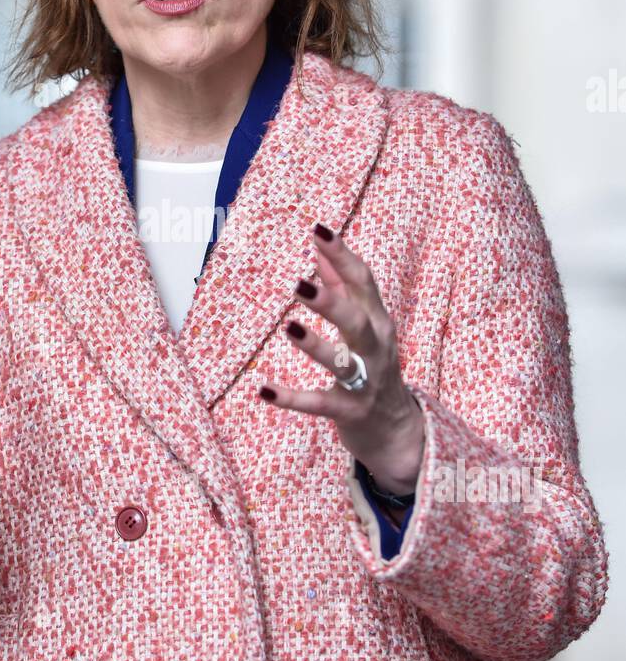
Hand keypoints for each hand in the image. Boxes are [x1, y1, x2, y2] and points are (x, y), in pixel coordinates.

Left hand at [258, 223, 423, 494]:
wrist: (397, 429)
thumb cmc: (374, 366)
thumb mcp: (365, 325)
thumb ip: (342, 288)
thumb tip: (318, 251)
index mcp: (378, 320)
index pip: (363, 282)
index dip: (342, 256)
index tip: (318, 230)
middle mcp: (376, 348)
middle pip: (356, 320)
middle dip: (330, 301)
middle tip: (298, 283)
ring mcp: (365, 382)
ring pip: (342, 362)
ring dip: (316, 346)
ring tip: (289, 327)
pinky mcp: (351, 411)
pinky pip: (321, 404)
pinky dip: (293, 399)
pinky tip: (264, 390)